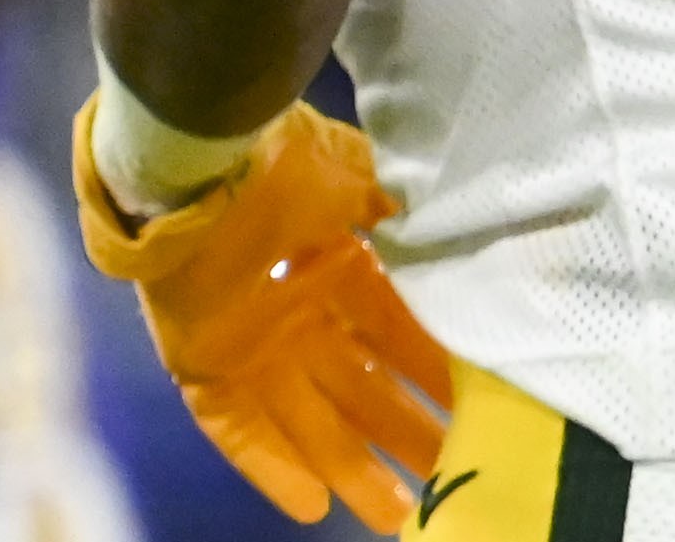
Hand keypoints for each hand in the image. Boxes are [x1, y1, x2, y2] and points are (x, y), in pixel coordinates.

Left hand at [72, 97, 450, 531]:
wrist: (195, 166)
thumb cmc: (280, 169)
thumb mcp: (355, 177)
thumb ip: (393, 205)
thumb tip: (440, 226)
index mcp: (332, 264)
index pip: (391, 333)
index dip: (431, 373)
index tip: (479, 409)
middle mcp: (293, 310)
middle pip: (356, 388)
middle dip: (404, 435)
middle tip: (454, 477)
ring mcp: (246, 339)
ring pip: (305, 418)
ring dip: (348, 467)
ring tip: (399, 517)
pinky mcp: (200, 360)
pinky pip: (234, 425)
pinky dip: (269, 463)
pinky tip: (311, 507)